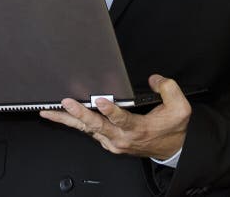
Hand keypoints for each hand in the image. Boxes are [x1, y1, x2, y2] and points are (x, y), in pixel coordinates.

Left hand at [39, 74, 190, 159]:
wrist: (171, 149)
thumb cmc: (172, 128)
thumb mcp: (180, 107)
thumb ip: (168, 89)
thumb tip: (154, 79)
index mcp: (137, 129)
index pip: (122, 119)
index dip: (110, 111)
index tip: (100, 101)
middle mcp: (121, 138)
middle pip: (97, 126)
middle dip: (80, 113)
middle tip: (67, 103)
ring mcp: (112, 142)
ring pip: (86, 130)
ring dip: (67, 120)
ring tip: (49, 111)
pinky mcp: (107, 142)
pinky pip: (87, 131)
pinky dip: (72, 123)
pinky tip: (59, 115)